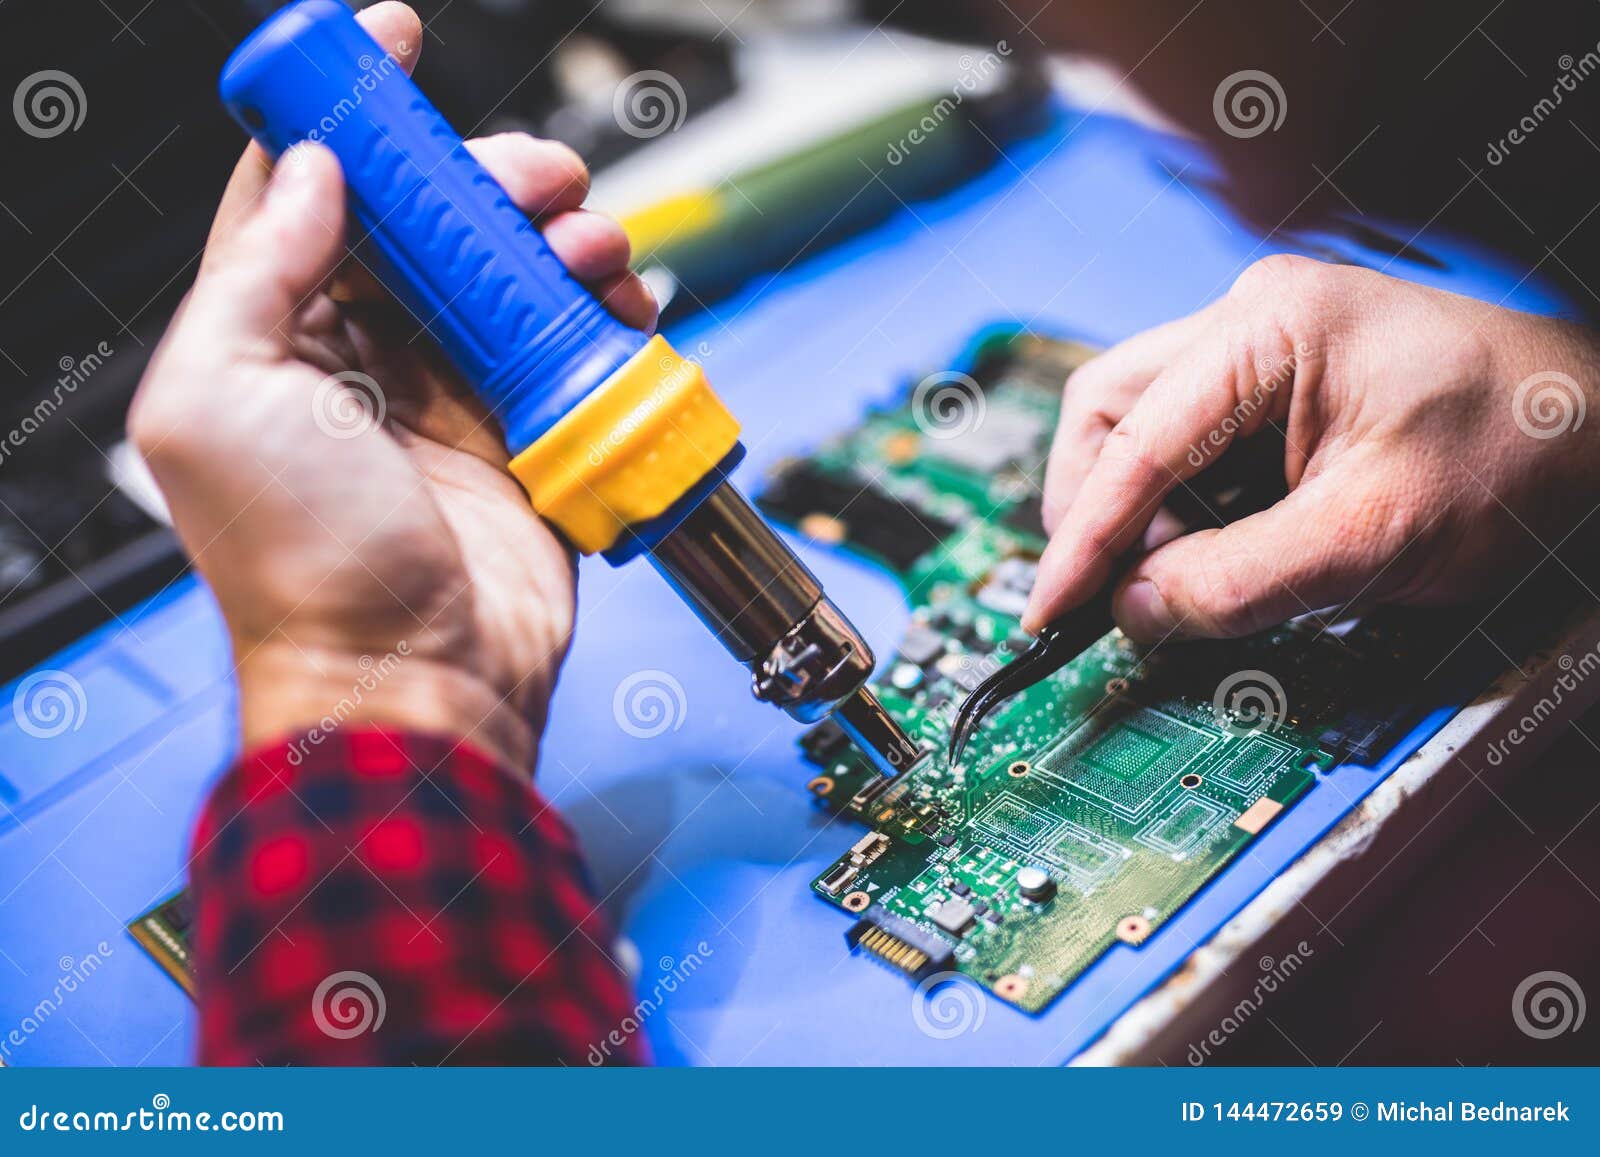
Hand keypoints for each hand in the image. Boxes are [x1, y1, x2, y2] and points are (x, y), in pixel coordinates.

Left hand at [128, 3, 654, 770]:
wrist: (416, 676)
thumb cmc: (301, 560)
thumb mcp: (220, 401)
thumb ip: (254, 273)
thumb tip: (316, 175)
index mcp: (276, 338)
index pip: (308, 194)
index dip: (351, 112)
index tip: (393, 40)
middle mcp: (364, 358)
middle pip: (434, 225)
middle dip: (488, 178)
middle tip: (535, 176)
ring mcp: (454, 397)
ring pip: (513, 275)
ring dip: (560, 237)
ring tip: (592, 243)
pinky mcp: (530, 437)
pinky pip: (574, 346)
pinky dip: (607, 312)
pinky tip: (623, 305)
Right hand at [1026, 255, 1599, 640]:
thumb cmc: (1519, 454)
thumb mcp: (1373, 538)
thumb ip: (1240, 580)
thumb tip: (1136, 612)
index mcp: (1268, 326)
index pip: (1133, 438)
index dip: (1081, 537)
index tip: (1049, 609)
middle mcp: (1249, 321)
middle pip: (1109, 412)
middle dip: (1094, 509)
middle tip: (1110, 598)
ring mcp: (1262, 351)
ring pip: (1141, 430)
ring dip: (1140, 515)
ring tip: (1177, 585)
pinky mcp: (1278, 389)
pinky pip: (1193, 448)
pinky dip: (1183, 511)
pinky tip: (1214, 557)